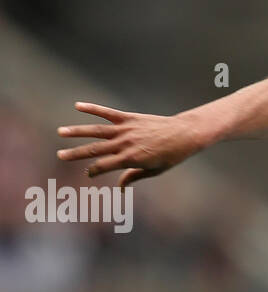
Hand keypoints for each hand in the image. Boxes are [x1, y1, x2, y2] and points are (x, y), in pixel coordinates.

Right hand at [57, 103, 202, 186]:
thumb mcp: (154, 171)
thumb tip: (119, 186)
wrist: (184, 134)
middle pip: (95, 150)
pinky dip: (92, 108)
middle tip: (60, 155)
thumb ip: (134, 177)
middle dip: (76, 154)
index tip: (89, 174)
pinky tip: (77, 106)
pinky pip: (107, 112)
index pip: (104, 166)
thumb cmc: (171, 156)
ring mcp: (126, 129)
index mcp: (131, 159)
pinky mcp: (129, 117)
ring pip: (96, 130)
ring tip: (61, 132)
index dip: (94, 171)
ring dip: (77, 131)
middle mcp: (125, 144)